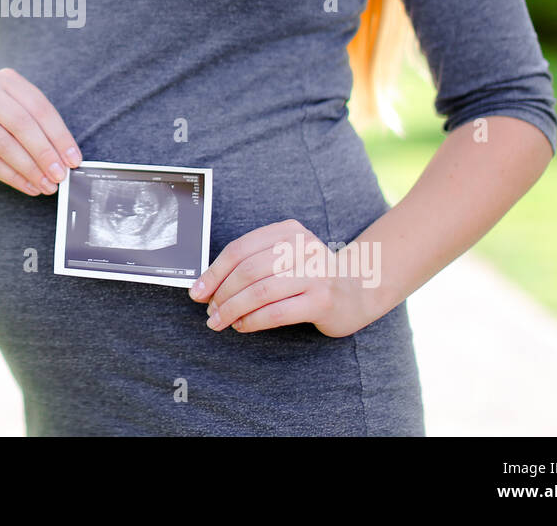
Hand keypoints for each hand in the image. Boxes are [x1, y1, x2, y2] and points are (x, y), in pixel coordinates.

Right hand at [0, 67, 81, 196]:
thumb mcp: (16, 113)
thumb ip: (40, 129)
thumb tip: (68, 160)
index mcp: (6, 79)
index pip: (39, 107)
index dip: (60, 135)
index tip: (74, 159)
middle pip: (22, 124)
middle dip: (45, 153)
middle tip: (61, 175)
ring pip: (5, 144)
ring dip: (31, 169)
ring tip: (47, 186)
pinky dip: (13, 177)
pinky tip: (28, 187)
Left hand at [188, 219, 373, 337]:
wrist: (359, 290)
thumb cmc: (310, 276)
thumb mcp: (285, 258)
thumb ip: (252, 264)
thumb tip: (207, 286)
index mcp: (288, 230)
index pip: (240, 249)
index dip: (214, 272)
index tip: (197, 291)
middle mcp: (303, 246)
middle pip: (247, 270)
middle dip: (221, 294)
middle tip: (209, 311)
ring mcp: (316, 273)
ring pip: (259, 292)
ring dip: (232, 309)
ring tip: (220, 321)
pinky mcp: (323, 299)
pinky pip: (276, 312)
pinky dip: (252, 321)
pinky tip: (242, 326)